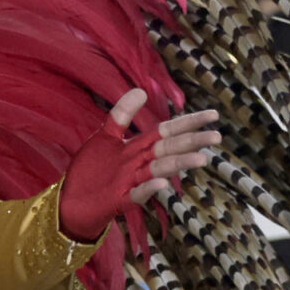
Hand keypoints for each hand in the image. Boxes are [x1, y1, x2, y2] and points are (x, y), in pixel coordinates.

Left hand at [58, 89, 220, 241]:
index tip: (214, 115)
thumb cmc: (92, 168)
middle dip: (192, 142)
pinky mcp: (121, 199)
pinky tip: (161, 183)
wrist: (73, 200)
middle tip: (216, 137)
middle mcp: (140, 163)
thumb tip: (141, 90)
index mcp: (138, 147)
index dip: (188, 123)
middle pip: (169, 149)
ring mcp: (132, 182)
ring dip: (178, 164)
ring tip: (201, 159)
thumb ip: (122, 115)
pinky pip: (138, 194)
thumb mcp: (105, 136)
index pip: (167, 131)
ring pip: (159, 170)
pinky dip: (149, 188)